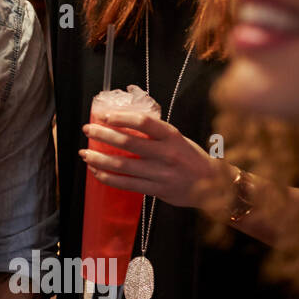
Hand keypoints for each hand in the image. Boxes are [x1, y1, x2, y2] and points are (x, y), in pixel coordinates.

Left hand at [79, 111, 226, 208]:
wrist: (214, 186)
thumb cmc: (191, 158)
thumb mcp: (177, 138)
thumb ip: (153, 129)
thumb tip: (127, 108)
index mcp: (172, 136)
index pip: (144, 122)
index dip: (122, 118)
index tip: (105, 116)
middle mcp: (166, 154)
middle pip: (128, 143)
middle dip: (103, 135)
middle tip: (88, 130)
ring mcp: (161, 173)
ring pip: (123, 166)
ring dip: (100, 158)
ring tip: (85, 153)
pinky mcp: (156, 190)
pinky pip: (126, 184)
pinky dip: (108, 177)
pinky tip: (96, 171)